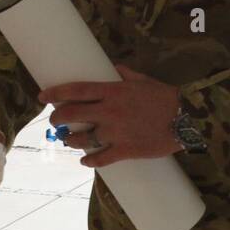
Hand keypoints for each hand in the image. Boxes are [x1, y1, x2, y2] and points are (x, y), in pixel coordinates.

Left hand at [39, 65, 181, 167]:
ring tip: (69, 140)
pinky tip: (85, 160)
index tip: (42, 96)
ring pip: (82, 138)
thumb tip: (115, 68)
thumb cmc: (165, 97)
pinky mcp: (125, 150)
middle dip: (58, 119)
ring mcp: (116, 132)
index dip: (55, 93)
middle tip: (54, 121)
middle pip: (72, 115)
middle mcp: (110, 111)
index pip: (76, 90)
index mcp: (113, 91)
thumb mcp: (144, 80)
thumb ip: (126, 74)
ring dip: (71, 140)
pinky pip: (101, 158)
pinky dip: (90, 160)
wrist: (186, 119)